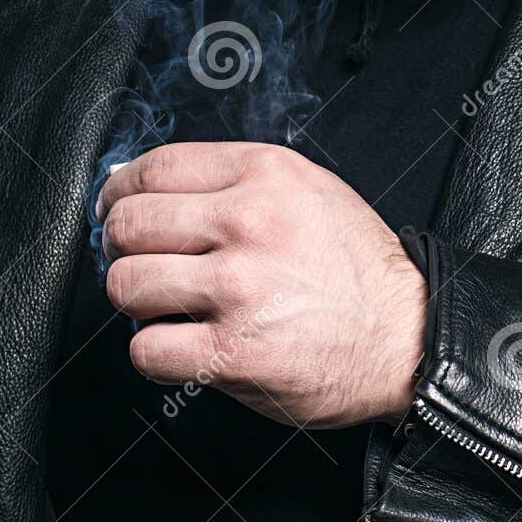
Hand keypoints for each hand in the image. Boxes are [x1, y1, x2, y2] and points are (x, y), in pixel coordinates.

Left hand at [96, 142, 427, 427]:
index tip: (115, 207)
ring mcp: (239, 289)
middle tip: (137, 260)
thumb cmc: (355, 267)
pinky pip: (147, 349)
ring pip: (127, 284)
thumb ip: (236, 181)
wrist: (406, 336)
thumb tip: (150, 188)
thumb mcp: (308, 189)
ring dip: (137, 300)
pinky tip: (184, 345)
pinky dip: (156, 351)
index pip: (154, 168)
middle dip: (120, 246)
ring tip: (165, 305)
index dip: (118, 191)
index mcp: (265, 174)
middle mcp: (249, 222)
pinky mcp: (233, 352)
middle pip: (130, 224)